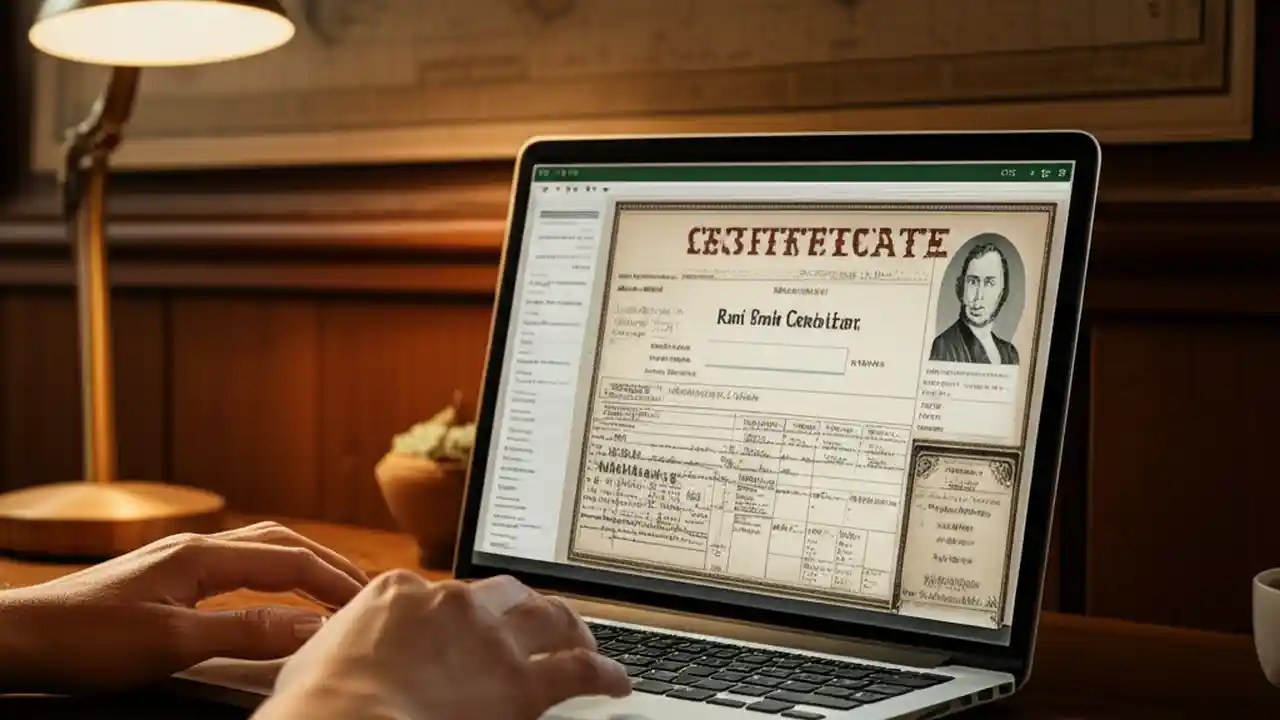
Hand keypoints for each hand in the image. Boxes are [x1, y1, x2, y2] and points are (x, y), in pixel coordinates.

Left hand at [0, 521, 366, 692]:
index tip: (371, 604)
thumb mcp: (172, 643)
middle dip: (329, 564)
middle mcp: (197, 547)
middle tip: (366, 592)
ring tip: (334, 588)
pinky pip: (238, 564)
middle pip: (282, 542)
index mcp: (204, 556)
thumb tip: (312, 625)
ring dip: (303, 564)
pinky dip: (273, 573)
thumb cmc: (88, 640)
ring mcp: (179, 559)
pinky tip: (274, 592)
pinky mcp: (165, 576)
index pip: (291, 560)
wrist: (19, 637)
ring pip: (260, 548)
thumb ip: (246, 631)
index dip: (336, 582)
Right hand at [255, 572, 630, 719]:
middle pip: (507, 594)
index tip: (470, 621)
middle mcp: (453, 605)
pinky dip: (604, 673)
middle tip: (546, 620)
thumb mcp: (315, 658)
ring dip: (574, 629)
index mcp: (399, 593)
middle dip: (530, 605)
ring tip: (588, 642)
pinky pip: (577, 671)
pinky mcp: (521, 683)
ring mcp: (491, 641)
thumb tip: (332, 659)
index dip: (462, 611)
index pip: (442, 593)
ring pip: (550, 621)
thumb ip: (342, 646)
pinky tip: (616, 681)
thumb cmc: (317, 704)